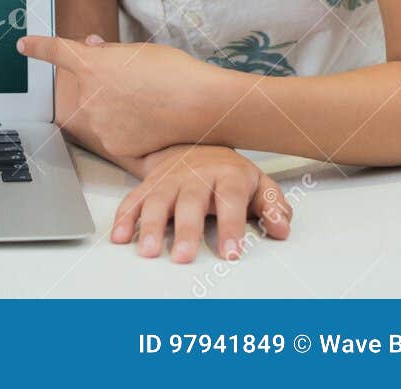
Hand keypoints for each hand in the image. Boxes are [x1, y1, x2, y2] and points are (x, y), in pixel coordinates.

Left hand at [22, 34, 229, 158]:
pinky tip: (150, 122)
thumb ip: (108, 51)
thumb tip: (89, 45)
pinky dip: (128, 128)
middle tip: (135, 81)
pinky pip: (113, 132)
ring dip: (115, 106)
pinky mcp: (113, 145)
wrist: (199, 105)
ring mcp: (99, 122)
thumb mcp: (138, 51)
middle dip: (102, 82)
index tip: (24, 46)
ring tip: (149, 102)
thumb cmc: (173, 71)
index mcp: (90, 64)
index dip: (38, 47)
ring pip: (100, 111)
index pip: (56, 51)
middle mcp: (87, 94)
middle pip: (86, 86)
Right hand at [114, 145, 292, 262]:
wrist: (196, 143)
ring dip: (149, 226)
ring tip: (147, 251)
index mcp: (228, 176)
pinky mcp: (149, 184)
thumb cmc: (229, 174)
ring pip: (157, 201)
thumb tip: (280, 228)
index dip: (231, 228)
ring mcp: (169, 179)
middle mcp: (196, 176)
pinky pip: (133, 200)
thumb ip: (273, 208)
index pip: (232, 202)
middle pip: (190, 202)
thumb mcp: (259, 185)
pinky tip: (120, 236)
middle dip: (186, 230)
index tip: (231, 253)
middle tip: (183, 257)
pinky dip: (124, 218)